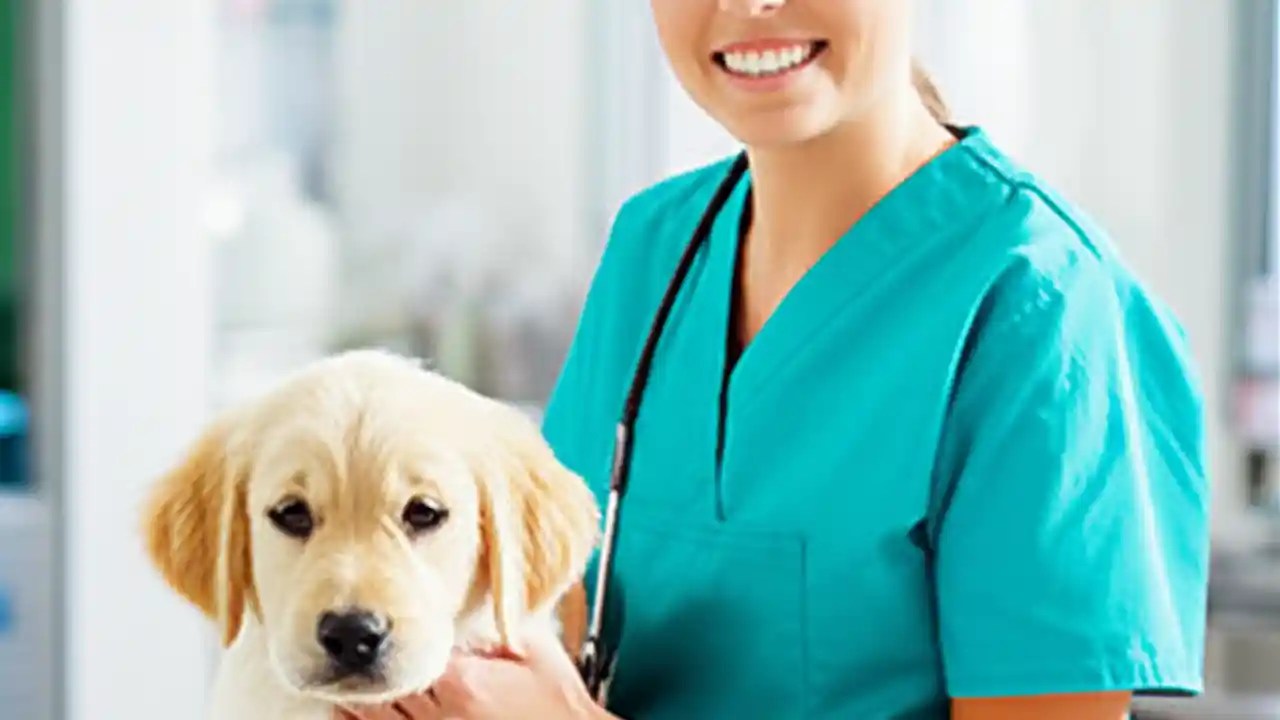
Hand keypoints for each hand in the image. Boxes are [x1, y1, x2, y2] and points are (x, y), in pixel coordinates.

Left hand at [335, 633, 599, 719]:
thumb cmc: (558, 704)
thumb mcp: (534, 651)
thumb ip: (501, 621)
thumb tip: (476, 591)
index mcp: (462, 683)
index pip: (409, 652)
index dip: (391, 637)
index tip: (381, 616)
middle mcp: (439, 716)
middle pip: (382, 688)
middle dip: (364, 668)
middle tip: (345, 647)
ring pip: (375, 719)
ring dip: (355, 701)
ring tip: (340, 679)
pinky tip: (352, 715)